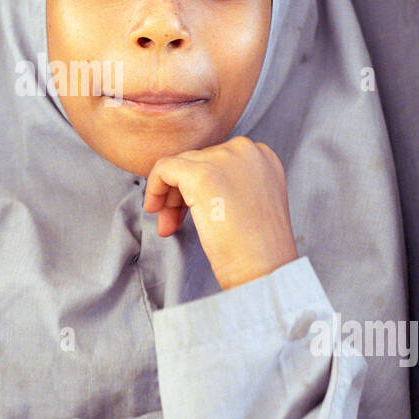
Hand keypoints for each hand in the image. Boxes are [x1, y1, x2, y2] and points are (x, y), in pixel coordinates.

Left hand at [143, 137, 297, 290]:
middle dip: (181, 193)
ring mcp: (223, 159)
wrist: (265, 267)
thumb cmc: (258, 247)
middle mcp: (245, 150)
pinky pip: (164, 168)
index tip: (192, 210)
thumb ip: (228, 183)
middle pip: (197, 161)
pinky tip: (155, 210)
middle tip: (174, 223)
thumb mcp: (251, 201)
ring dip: (169, 196)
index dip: (199, 186)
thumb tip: (191, 183)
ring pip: (179, 165)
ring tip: (169, 225)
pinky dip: (154, 188)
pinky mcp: (200, 174)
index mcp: (261, 156)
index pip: (216, 159)